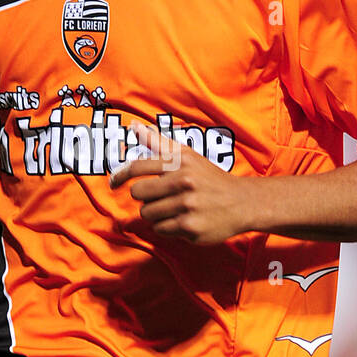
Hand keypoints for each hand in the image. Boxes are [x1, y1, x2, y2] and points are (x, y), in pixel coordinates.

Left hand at [109, 123, 248, 244]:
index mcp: (180, 162)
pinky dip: (167, 226)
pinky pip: (160, 229)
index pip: (137, 167)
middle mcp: (183, 182)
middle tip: (159, 197)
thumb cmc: (209, 177)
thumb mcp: (187, 156)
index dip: (120, 176)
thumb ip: (158, 142)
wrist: (243, 202)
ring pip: (148, 213)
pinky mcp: (190, 227)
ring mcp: (187, 206)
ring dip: (156, 213)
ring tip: (174, 208)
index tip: (114, 183)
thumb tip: (133, 127)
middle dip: (144, 197)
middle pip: (138, 193)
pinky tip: (182, 219)